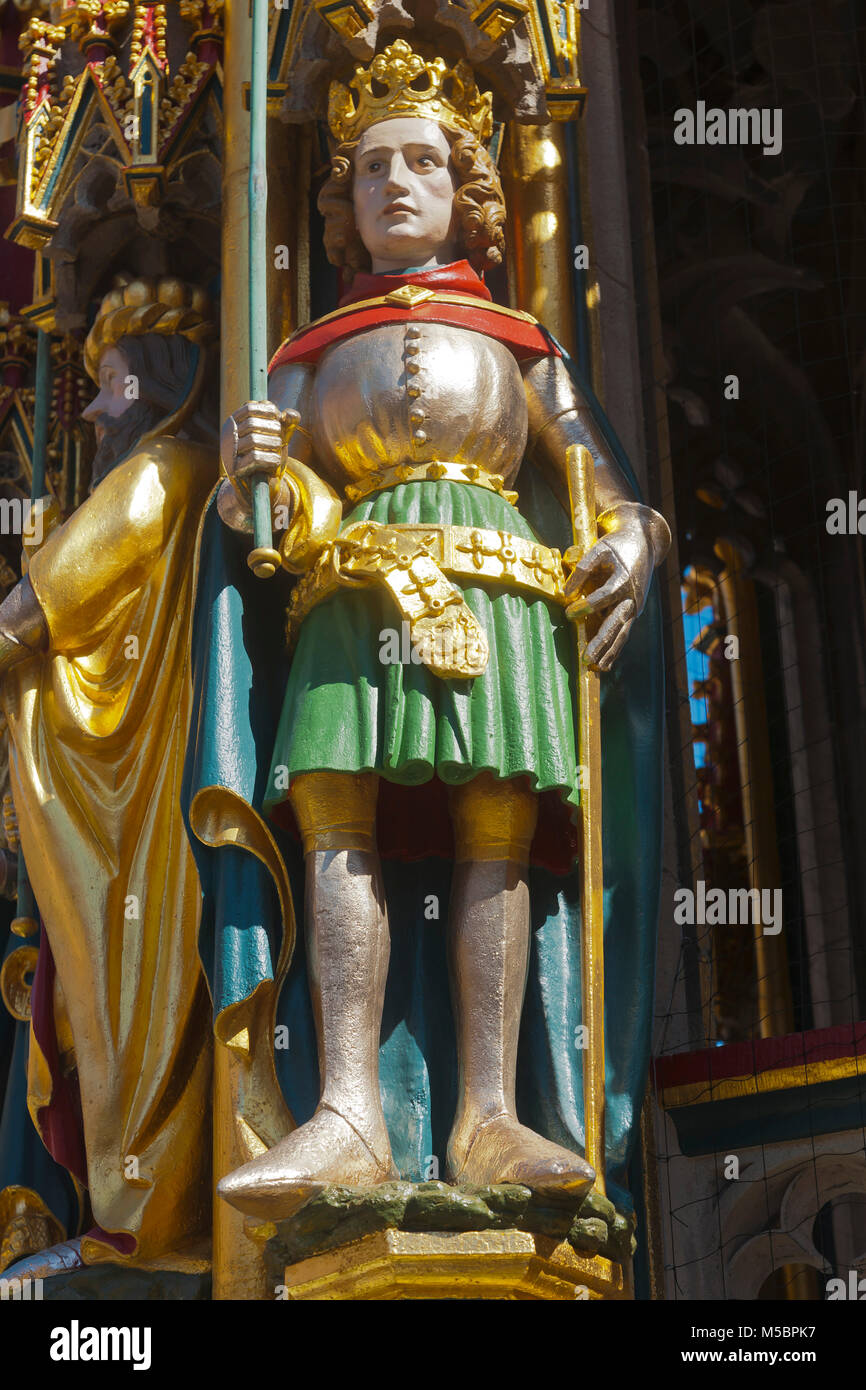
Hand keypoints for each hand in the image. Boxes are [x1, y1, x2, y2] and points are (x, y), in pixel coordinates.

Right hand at [220, 401, 297, 480]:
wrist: (258, 487)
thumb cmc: (268, 457)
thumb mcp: (279, 437)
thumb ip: (287, 424)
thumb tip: (291, 414)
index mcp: (235, 422)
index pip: (249, 407)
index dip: (268, 412)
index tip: (279, 421)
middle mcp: (228, 435)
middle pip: (252, 423)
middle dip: (273, 430)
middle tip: (280, 440)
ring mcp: (229, 452)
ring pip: (253, 440)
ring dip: (273, 445)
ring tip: (278, 451)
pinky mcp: (235, 469)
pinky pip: (255, 458)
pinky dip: (271, 459)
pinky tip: (275, 463)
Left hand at [563, 518, 652, 671]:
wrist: (643, 543)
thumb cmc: (617, 545)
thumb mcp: (600, 549)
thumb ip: (583, 568)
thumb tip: (566, 592)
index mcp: (624, 579)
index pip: (604, 596)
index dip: (586, 605)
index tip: (568, 612)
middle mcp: (632, 596)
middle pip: (616, 622)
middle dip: (601, 641)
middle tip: (587, 657)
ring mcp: (635, 606)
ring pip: (622, 633)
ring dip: (609, 652)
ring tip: (596, 667)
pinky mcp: (634, 612)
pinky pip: (624, 633)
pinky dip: (615, 649)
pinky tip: (605, 664)